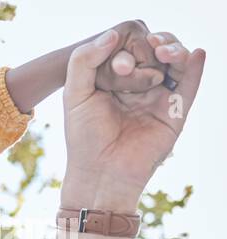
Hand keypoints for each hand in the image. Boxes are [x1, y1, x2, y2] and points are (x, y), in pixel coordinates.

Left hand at [62, 27, 205, 209]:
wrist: (101, 172)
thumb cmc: (83, 137)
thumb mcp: (75, 94)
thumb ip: (84, 61)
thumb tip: (113, 32)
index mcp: (115, 80)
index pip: (128, 48)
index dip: (126, 47)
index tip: (120, 65)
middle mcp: (139, 86)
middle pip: (154, 50)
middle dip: (152, 43)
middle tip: (142, 52)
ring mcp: (159, 97)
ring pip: (175, 62)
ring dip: (173, 49)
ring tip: (162, 50)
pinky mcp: (175, 111)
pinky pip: (190, 84)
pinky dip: (195, 67)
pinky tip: (196, 54)